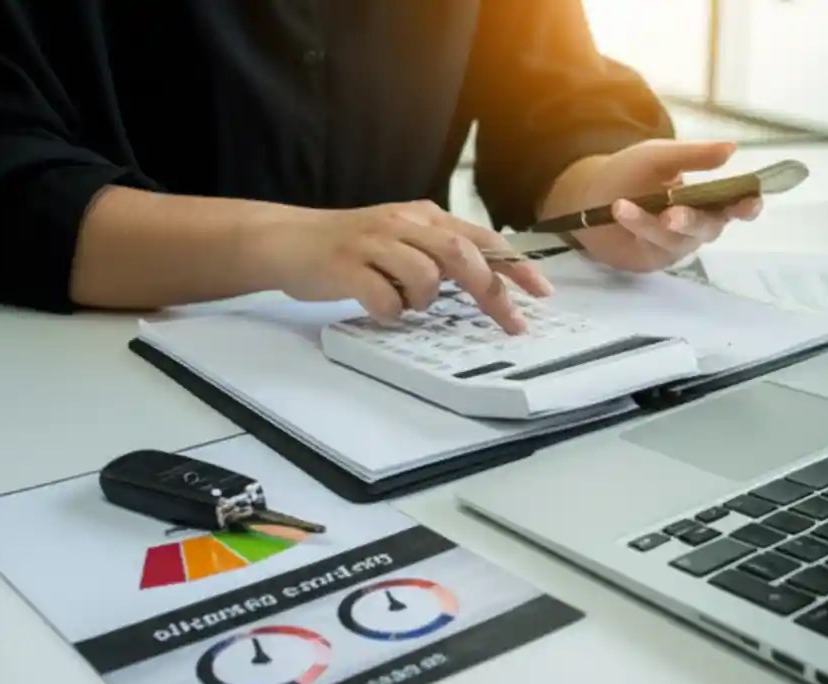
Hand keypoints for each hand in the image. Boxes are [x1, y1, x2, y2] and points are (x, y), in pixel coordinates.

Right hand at [250, 200, 551, 333]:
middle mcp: (403, 223)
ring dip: (424, 301)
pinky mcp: (345, 266)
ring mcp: (373, 242)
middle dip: (491, 290)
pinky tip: (377, 306)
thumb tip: (490, 279)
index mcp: (423, 216)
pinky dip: (389, 311)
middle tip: (509, 322)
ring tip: (404, 302)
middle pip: (461, 253)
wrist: (286, 240)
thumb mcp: (403, 239)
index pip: (481, 238)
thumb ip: (441, 254)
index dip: (515, 265)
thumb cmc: (352, 247)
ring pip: (424, 275)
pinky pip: (383, 298)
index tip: (541, 292)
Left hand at [540, 140, 763, 272]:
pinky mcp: (651, 258)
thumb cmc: (632, 173)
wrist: (590, 195)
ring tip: (622, 206)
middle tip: (673, 215)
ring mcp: (674, 245)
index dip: (747, 206)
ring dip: (649, 223)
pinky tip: (618, 209)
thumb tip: (731, 149)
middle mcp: (697, 226)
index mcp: (707, 199)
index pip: (735, 206)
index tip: (752, 202)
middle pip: (706, 228)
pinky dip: (633, 225)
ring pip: (672, 239)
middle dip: (691, 221)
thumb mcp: (660, 156)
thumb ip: (693, 155)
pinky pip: (648, 245)